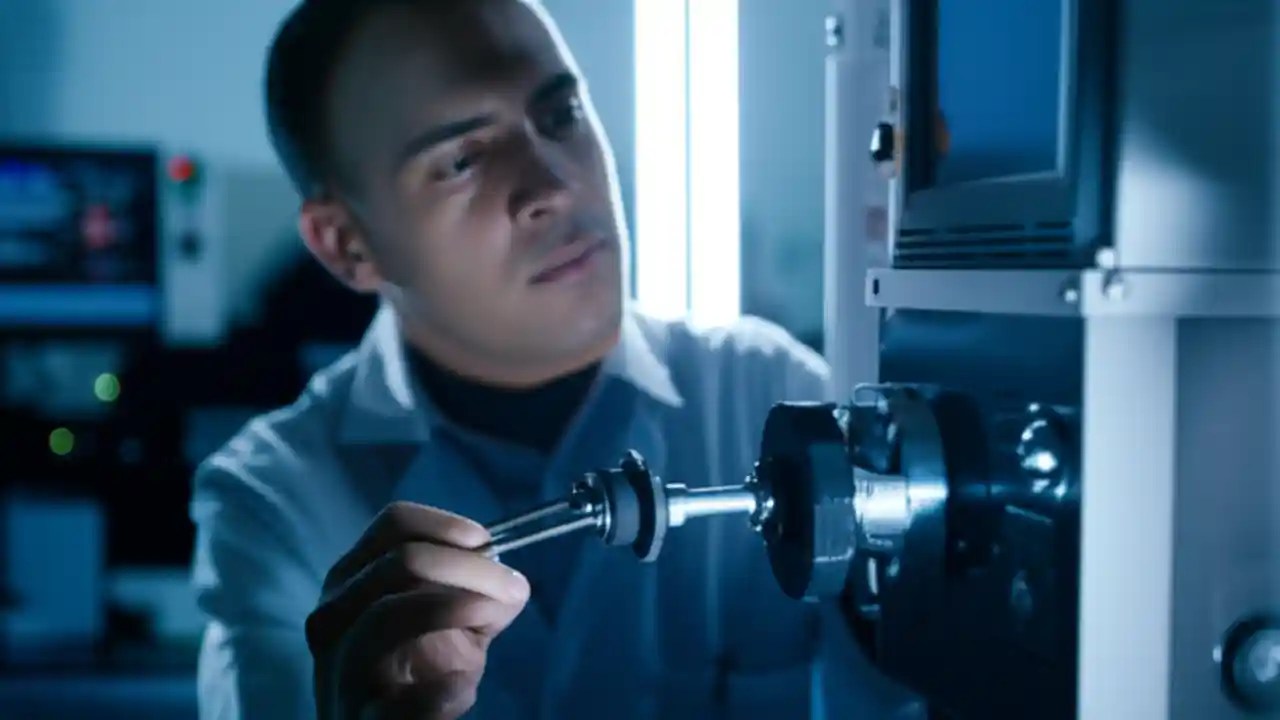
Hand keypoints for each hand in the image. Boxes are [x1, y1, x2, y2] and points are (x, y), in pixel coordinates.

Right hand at [306, 501, 530, 719]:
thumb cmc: (419, 674)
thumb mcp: (446, 621)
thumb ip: (474, 590)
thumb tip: (509, 581)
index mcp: (352, 580)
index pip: (394, 524)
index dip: (445, 525)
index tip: (485, 543)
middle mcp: (334, 618)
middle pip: (399, 561)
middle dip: (469, 568)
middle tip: (514, 587)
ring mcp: (340, 671)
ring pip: (385, 615)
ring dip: (454, 608)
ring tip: (493, 616)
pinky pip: (399, 702)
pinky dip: (438, 692)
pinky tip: (461, 686)